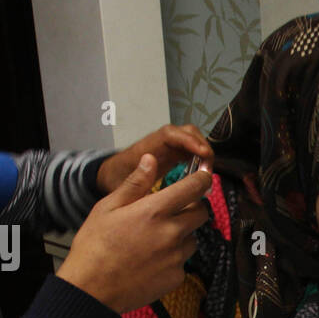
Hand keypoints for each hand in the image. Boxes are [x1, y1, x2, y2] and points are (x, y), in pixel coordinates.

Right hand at [57, 154, 212, 313]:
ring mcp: (177, 257)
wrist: (91, 289)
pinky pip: (183, 261)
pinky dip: (173, 258)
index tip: (202, 177)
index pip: (194, 188)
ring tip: (155, 240)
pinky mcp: (177, 277)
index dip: (202, 179)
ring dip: (182, 235)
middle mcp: (171, 233)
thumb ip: (135, 184)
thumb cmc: (94, 246)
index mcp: (155, 211)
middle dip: (193, 207)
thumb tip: (151, 160)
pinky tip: (152, 260)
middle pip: (201, 213)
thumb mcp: (108, 207)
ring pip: (192, 238)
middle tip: (173, 211)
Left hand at [96, 124, 214, 193]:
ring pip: (192, 141)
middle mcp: (159, 143)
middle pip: (186, 133)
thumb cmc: (115, 178)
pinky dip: (200, 161)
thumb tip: (150, 166)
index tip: (203, 154)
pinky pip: (191, 152)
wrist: (111, 176)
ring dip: (203, 155)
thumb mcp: (121, 184)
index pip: (170, 135)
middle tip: (207, 170)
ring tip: (206, 175)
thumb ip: (134, 179)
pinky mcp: (173, 155)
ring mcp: (167, 148)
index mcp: (146, 147)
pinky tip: (202, 176)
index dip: (189, 141)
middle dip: (202, 146)